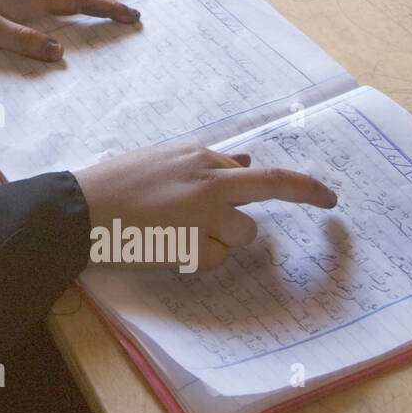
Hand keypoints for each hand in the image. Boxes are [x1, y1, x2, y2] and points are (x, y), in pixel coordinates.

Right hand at [75, 144, 337, 271]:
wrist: (81, 208)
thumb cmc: (112, 185)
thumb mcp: (158, 163)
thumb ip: (201, 166)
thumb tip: (244, 163)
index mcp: (196, 155)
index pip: (252, 170)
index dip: (291, 183)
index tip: (321, 191)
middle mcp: (208, 177)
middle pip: (271, 186)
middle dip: (306, 192)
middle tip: (329, 201)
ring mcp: (205, 210)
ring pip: (241, 232)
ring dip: (219, 239)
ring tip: (174, 234)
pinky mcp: (196, 241)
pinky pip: (214, 256)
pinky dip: (196, 257)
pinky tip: (165, 246)